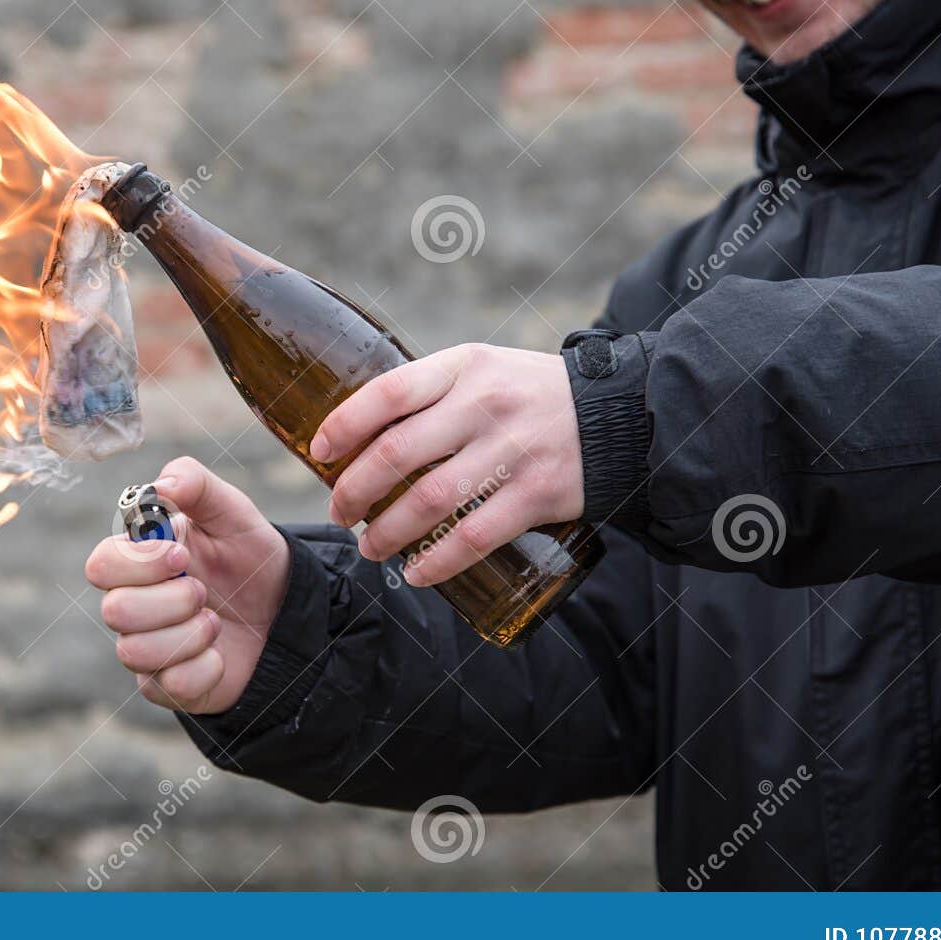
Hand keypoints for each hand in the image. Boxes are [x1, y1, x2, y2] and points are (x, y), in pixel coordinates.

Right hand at [85, 456, 289, 714]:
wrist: (287, 611)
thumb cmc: (250, 558)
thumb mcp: (233, 512)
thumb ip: (197, 484)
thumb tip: (162, 483)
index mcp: (139, 561)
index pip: (101, 565)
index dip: (138, 563)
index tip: (180, 554)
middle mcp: (133, 605)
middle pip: (114, 611)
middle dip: (170, 600)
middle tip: (203, 590)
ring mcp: (147, 648)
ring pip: (134, 652)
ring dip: (189, 634)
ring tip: (215, 621)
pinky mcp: (167, 686)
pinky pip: (169, 685)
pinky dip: (205, 668)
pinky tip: (220, 653)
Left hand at [312, 343, 583, 586]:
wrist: (621, 414)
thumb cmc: (531, 395)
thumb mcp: (484, 370)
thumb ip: (432, 394)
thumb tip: (359, 436)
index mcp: (465, 366)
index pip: (389, 392)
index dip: (344, 425)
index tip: (319, 452)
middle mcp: (485, 405)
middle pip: (397, 453)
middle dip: (353, 491)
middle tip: (337, 512)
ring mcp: (512, 451)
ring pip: (429, 501)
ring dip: (387, 532)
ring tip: (370, 547)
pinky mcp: (537, 494)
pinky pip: (474, 537)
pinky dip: (436, 561)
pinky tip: (416, 572)